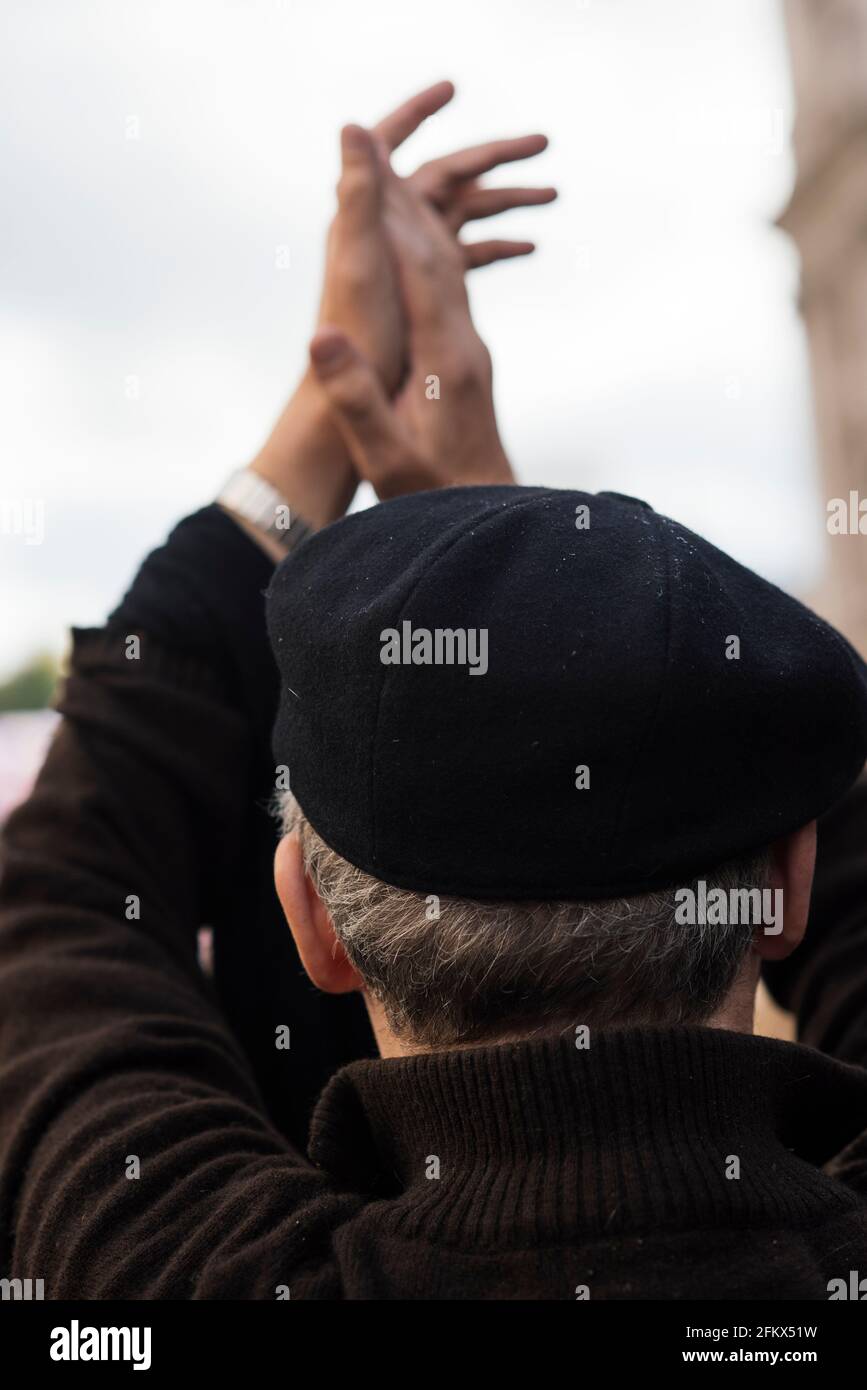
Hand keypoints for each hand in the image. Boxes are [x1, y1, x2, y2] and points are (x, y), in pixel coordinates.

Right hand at [250, 83, 552, 528]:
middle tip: (366, 140)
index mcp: (444, 358)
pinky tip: (408, 246)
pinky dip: (423, 254)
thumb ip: (357, 399)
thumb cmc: (432, 497)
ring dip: (415, 217)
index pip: (417, 264)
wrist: (489, 520)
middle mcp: (464, 344)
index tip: (362, 159)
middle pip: (435, 251)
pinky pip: (446, 289)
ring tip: (383, 176)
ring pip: (445, 266)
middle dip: (399, 194)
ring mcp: (469, 352)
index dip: (388, 208)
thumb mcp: (387, 457)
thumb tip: (320, 337)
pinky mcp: (465, 363)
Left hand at [319, 80, 555, 393]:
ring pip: (461, 213)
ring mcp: (406, 261)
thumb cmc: (357, 338)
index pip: (389, 145)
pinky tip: (531, 247)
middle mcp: (387, 231)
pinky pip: (463, 255)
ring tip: (555, 196)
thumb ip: (359, 194)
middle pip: (444, 176)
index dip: (418, 111)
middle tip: (545, 143)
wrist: (350, 404)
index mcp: (367, 216)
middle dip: (493, 156)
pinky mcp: (422, 292)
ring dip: (505, 200)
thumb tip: (352, 126)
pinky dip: (496, 244)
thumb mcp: (360, 260)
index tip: (455, 88)